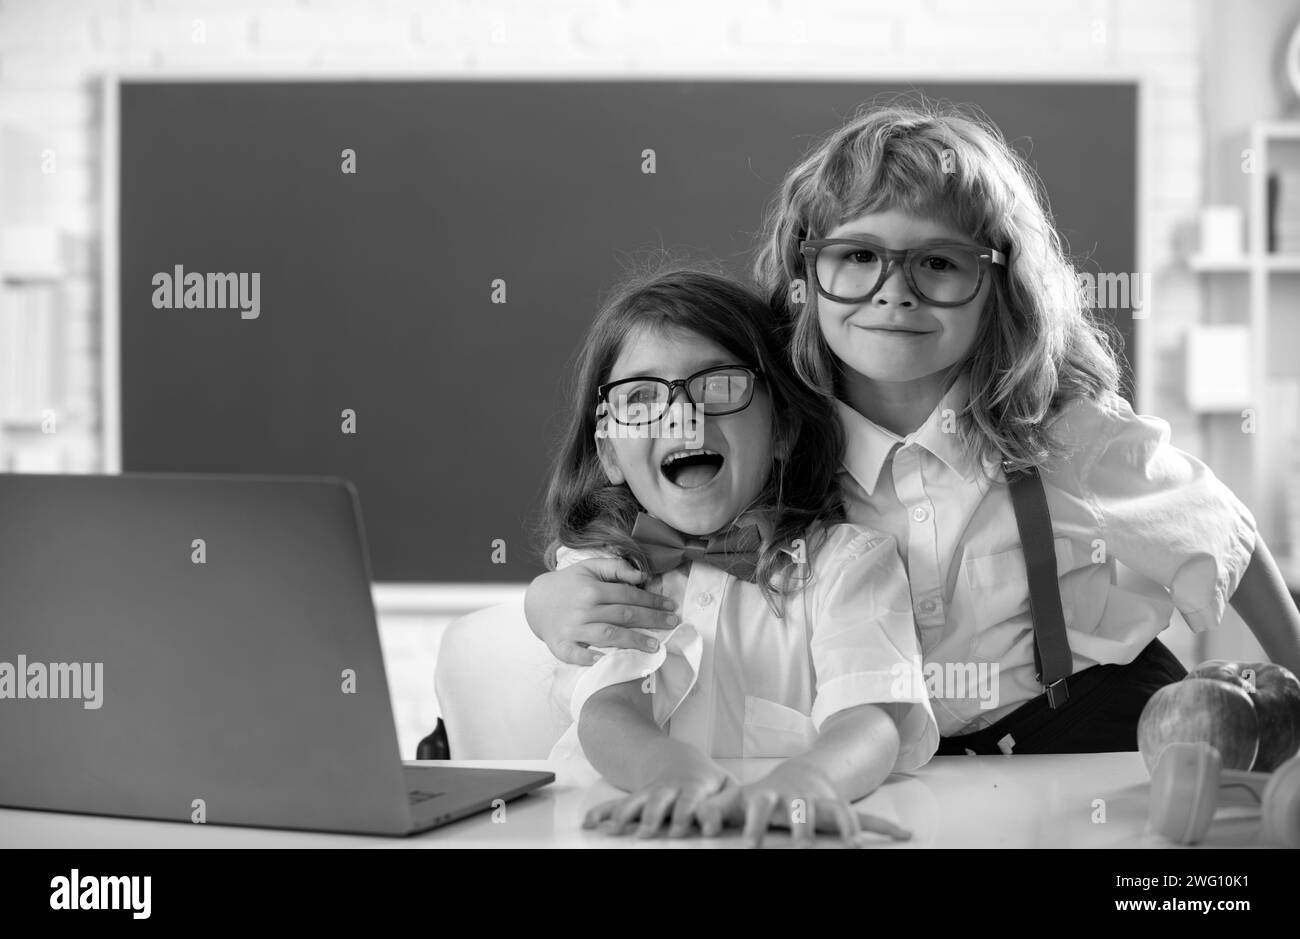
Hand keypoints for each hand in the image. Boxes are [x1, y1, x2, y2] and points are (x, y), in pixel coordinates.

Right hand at [525, 559, 678, 665]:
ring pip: (608, 635)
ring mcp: (572, 628)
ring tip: (655, 646)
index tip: (670, 607)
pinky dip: (590, 658)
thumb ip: (615, 567)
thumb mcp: (589, 567)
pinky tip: (607, 661)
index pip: (628, 595)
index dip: (652, 600)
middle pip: (623, 615)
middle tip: (673, 624)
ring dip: (633, 641)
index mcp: (592, 589)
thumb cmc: (569, 584)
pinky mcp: (561, 645)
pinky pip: (576, 654)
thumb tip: (641, 576)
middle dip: (651, 620)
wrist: (536, 601)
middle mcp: (584, 608)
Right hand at [582, 746, 733, 839]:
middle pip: (659, 802)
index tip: (683, 829)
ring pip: (633, 803)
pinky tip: (588, 823)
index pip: (692, 800)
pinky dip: (600, 814)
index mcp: (693, 787)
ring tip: (613, 830)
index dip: (690, 813)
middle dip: (652, 816)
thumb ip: (732, 802)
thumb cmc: (708, 782)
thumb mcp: (726, 786)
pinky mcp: (633, 800)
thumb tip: (743, 817)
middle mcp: (668, 791)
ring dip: (623, 815)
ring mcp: (648, 795)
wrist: (677, 760)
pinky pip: (613, 806)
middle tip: (646, 833)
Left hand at [695, 760, 910, 848]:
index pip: (759, 807)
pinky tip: (905, 835)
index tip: (751, 844)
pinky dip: (885, 826)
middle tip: (801, 844)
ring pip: (834, 813)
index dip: (755, 824)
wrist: (796, 776)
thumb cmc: (760, 796)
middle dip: (802, 827)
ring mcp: (820, 802)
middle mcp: (796, 799)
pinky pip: (864, 816)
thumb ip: (714, 810)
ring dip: (844, 827)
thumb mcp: (735, 800)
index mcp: (768, 797)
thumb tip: (699, 824)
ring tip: (852, 845)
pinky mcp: (839, 809)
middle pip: (800, 811)